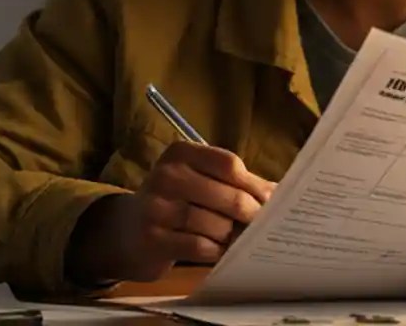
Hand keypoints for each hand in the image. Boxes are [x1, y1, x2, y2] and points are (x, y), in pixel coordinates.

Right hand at [66, 142, 274, 283]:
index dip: (255, 184)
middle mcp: (166, 175)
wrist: (125, 231)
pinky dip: (217, 251)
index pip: (229, 164)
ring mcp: (157, 207)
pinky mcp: (154, 238)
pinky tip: (220, 251)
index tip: (272, 200)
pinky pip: (200, 247)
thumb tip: (280, 193)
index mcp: (180, 153)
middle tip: (263, 226)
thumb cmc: (174, 202)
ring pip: (217, 225)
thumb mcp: (196, 181)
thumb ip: (233, 183)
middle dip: (252, 214)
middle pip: (229, 196)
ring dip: (233, 236)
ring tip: (239, 239)